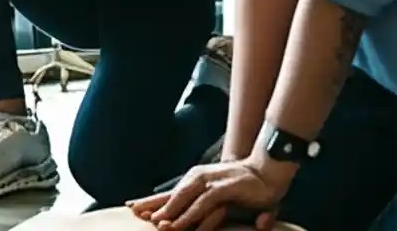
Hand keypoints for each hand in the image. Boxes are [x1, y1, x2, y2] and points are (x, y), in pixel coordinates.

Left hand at [127, 159, 293, 230]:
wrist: (266, 171)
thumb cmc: (241, 187)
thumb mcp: (218, 198)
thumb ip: (205, 208)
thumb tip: (182, 217)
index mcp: (194, 183)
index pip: (168, 194)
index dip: (150, 201)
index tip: (130, 206)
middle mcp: (197, 180)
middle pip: (171, 195)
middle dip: (152, 205)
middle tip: (134, 212)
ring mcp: (209, 183)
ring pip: (185, 201)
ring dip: (173, 214)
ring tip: (159, 226)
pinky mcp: (223, 189)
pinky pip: (206, 205)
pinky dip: (194, 216)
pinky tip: (184, 225)